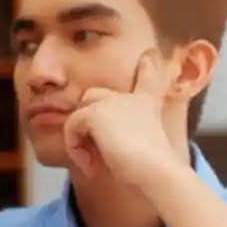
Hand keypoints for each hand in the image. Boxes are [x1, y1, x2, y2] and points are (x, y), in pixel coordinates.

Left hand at [63, 48, 180, 189]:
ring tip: (92, 163)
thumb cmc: (150, 169)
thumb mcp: (142, 148)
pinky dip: (74, 147)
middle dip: (84, 120)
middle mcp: (131, 97)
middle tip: (92, 154)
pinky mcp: (96, 111)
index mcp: (146, 104)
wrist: (155, 171)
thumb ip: (123, 137)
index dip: (147, 66)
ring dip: (78, 141)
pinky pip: (71, 125)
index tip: (149, 54)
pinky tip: (90, 164)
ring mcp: (114, 101)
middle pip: (93, 96)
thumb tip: (107, 151)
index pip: (147, 77)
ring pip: (79, 114)